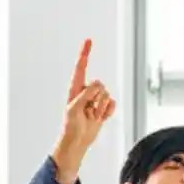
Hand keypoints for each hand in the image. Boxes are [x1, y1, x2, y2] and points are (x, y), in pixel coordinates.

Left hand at [51, 38, 115, 183]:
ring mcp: (95, 100)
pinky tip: (100, 118)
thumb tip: (98, 85)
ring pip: (107, 95)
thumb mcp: (74, 109)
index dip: (85, 53)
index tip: (88, 40)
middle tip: (87, 112)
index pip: (81, 67)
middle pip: (100, 85)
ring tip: (91, 117)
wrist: (77, 142)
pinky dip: (108, 111)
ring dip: (101, 107)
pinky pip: (112, 103)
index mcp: (75, 89)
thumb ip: (85, 94)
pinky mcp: (102, 109)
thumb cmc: (70, 127)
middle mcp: (85, 91)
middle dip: (96, 99)